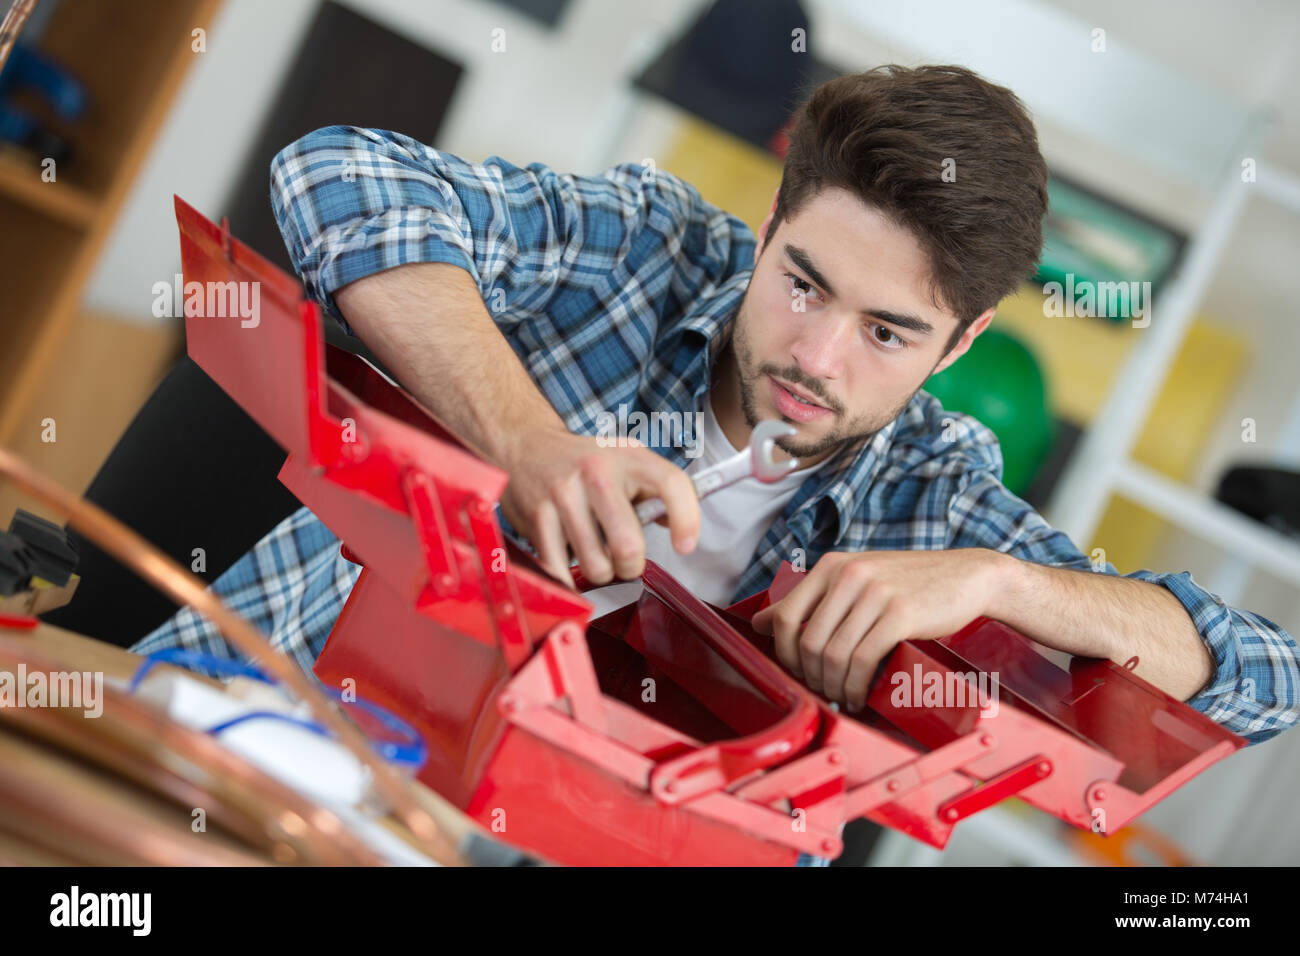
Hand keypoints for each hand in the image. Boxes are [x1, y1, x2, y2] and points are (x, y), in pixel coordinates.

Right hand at [498, 427, 700, 586]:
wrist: (524, 445)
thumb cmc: (583, 461)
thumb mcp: (625, 460)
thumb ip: (654, 492)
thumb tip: (677, 530)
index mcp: (628, 456)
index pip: (671, 484)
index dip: (686, 520)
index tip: (685, 546)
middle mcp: (596, 472)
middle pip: (628, 545)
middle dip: (631, 567)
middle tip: (626, 562)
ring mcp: (563, 495)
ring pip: (596, 566)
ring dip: (600, 573)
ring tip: (596, 556)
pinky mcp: (537, 516)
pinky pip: (562, 570)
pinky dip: (569, 577)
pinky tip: (570, 558)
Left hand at [750, 549, 1000, 710]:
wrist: (968, 576)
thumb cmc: (910, 585)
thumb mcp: (857, 581)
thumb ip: (811, 600)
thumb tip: (759, 622)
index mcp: (832, 565)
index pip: (785, 616)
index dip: (785, 653)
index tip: (799, 672)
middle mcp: (848, 574)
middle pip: (807, 641)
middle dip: (810, 676)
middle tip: (823, 690)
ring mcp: (874, 592)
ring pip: (832, 654)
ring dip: (833, 686)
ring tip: (843, 696)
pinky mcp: (899, 613)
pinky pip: (862, 660)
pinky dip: (855, 685)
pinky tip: (859, 694)